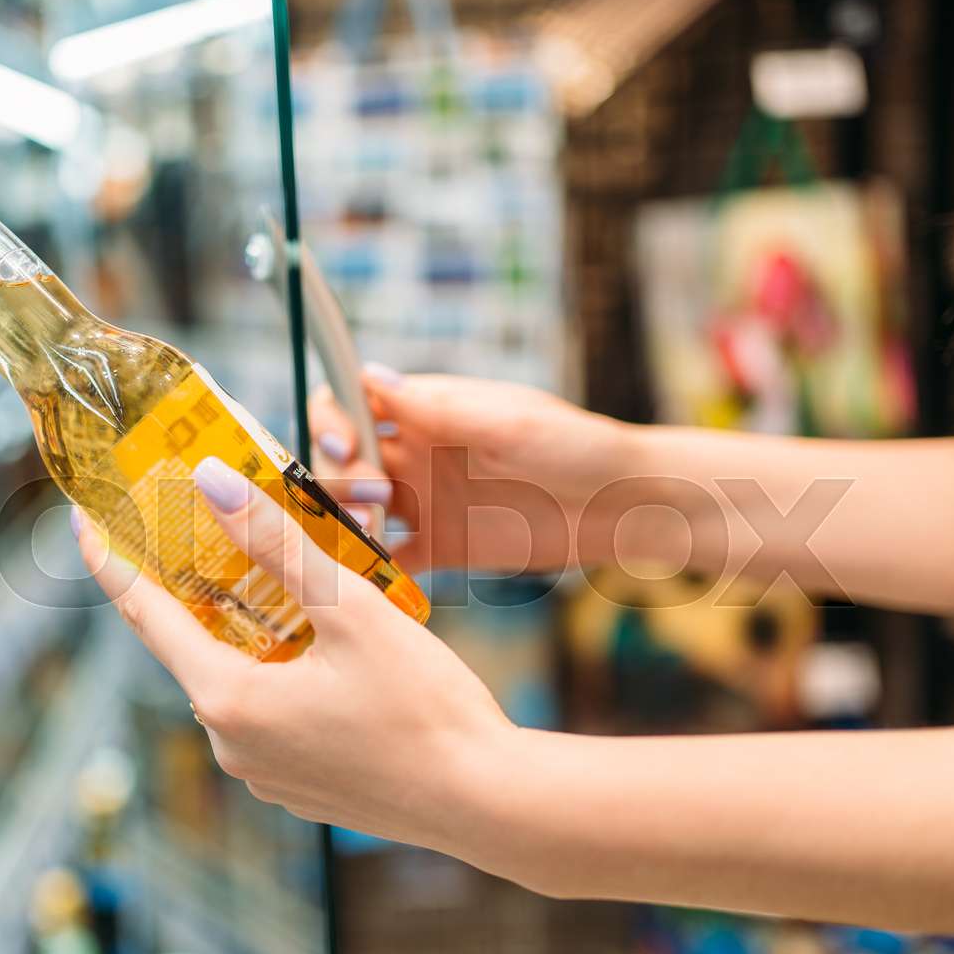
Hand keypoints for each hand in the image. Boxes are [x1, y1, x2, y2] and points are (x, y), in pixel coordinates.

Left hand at [72, 456, 513, 851]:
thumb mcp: (352, 609)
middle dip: (194, 586)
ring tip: (274, 577)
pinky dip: (275, 669)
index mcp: (229, 699)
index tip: (84, 519)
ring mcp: (262, 771)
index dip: (112, 561)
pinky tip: (316, 643)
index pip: (146, 616)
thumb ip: (278, 543)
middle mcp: (231, 742)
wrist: (485, 801)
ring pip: (235, 677)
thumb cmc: (425, 708)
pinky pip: (267, 712)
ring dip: (244, 628)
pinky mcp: (297, 784)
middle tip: (200, 528)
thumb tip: (212, 482)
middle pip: (192, 645)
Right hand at [310, 366, 632, 572]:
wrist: (622, 505)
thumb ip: (436, 408)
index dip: (330, 420)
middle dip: (336, 477)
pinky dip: (367, 569)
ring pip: (354, 509)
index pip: (350, 403)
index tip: (342, 445)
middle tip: (373, 500)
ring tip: (368, 536)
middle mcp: (415, 453)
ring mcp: (425, 502)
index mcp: (426, 410)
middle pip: (341, 459)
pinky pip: (387, 560)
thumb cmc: (576, 446)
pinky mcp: (441, 547)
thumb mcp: (507, 422)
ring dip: (343, 522)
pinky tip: (365, 580)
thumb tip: (368, 373)